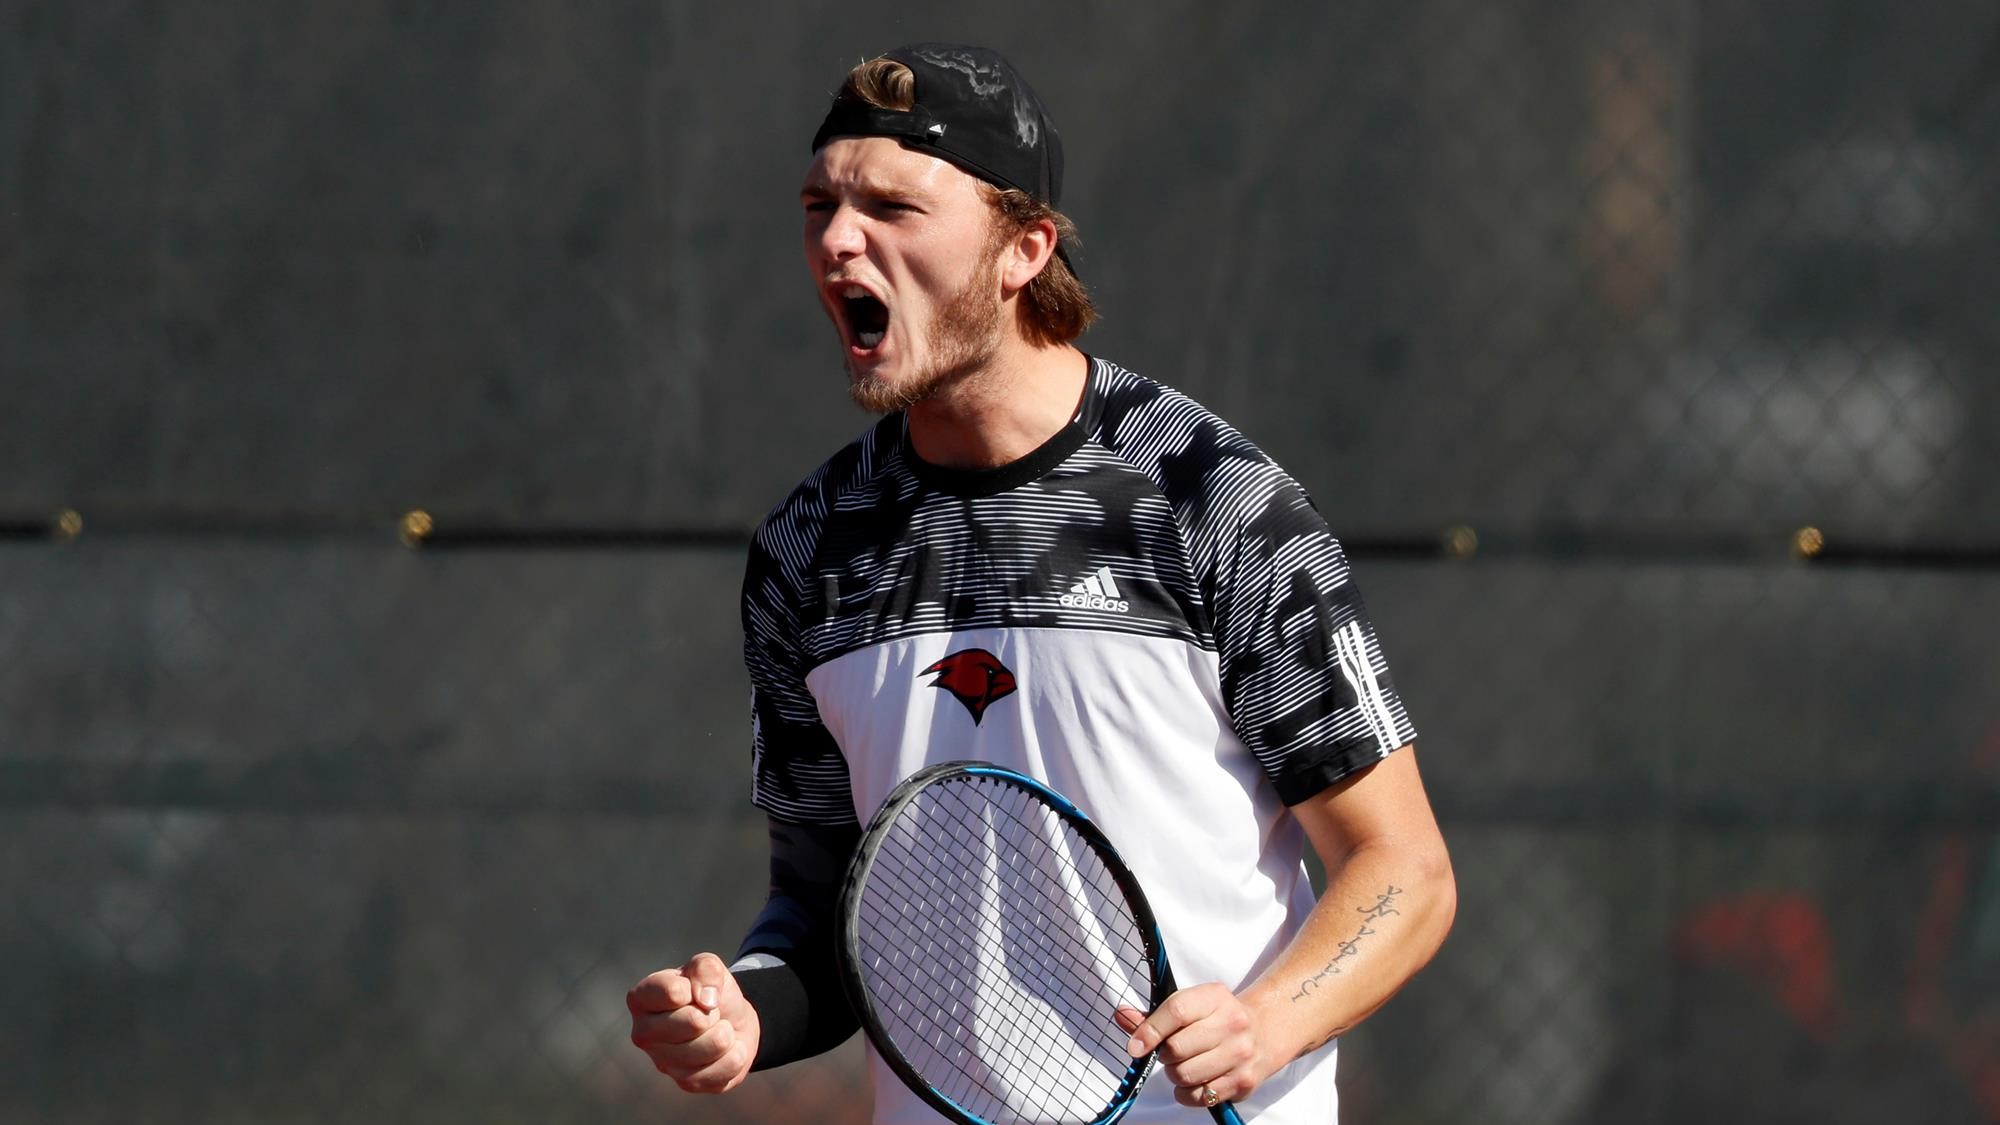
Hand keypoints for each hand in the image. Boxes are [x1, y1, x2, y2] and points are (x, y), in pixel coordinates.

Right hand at [628, 952, 759, 1093]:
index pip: (673, 992)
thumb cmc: (709, 991)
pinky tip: (727, 1050)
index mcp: (640, 999)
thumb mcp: (708, 966)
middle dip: (713, 1013)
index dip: (697, 988)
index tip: (694, 991)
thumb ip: (705, 969)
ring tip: (719, 1029)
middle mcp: (643, 1034)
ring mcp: (662, 1062)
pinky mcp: (685, 1083)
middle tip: (709, 1012)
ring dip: (726, 1033)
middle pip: (693, 1022)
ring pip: (711, 1046)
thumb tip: (706, 1000)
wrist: (730, 1020)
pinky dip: (735, 1055)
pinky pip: (721, 1070)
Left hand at [1118, 983, 1266, 1108]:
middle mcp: (1232, 1024)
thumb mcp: (1192, 1004)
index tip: (1136, 1046)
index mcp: (1215, 997)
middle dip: (1164, 1055)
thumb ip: (1155, 1014)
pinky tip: (1194, 1081)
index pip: (1176, 1011)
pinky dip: (1188, 1093)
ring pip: (1185, 1075)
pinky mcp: (1243, 1081)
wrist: (1265, 1030)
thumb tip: (1121, 1016)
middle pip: (1176, 1048)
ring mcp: (1240, 1054)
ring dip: (1175, 1075)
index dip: (1150, 1030)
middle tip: (1171, 1053)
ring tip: (1183, 1065)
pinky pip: (1200, 1096)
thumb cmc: (1218, 1017)